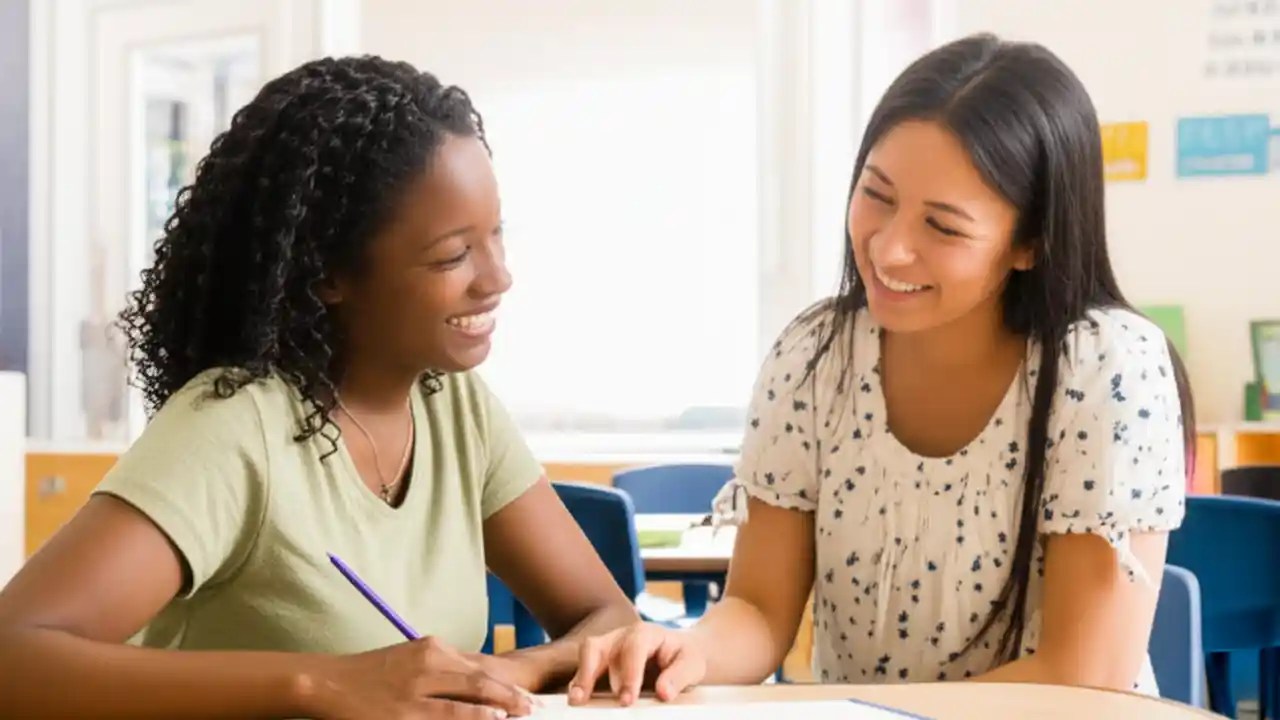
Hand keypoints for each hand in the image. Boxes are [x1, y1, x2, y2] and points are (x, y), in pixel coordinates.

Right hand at [309, 636, 533, 718]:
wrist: (329, 681)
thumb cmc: (372, 674)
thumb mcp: (410, 660)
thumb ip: (442, 669)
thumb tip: (478, 682)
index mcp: (431, 649)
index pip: (479, 666)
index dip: (506, 681)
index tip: (527, 692)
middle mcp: (427, 665)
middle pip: (480, 680)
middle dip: (511, 694)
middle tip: (534, 706)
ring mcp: (415, 691)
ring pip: (467, 700)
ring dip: (497, 708)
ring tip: (520, 715)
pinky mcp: (403, 715)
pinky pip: (444, 719)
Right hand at [567, 623, 706, 706]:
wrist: (679, 652)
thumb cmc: (684, 657)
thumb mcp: (692, 664)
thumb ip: (679, 677)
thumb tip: (664, 693)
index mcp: (646, 633)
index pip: (633, 648)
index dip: (628, 674)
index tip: (628, 700)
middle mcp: (622, 636)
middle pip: (599, 646)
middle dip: (591, 672)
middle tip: (586, 698)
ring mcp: (609, 646)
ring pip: (588, 654)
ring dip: (580, 677)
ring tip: (576, 700)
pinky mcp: (602, 661)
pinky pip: (585, 668)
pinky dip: (580, 683)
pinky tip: (578, 700)